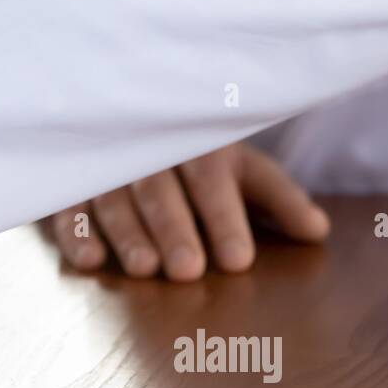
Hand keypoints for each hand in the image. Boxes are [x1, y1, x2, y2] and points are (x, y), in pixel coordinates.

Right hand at [48, 143, 328, 280]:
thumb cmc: (193, 157)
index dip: (223, 217)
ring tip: (144, 269)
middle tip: (188, 270)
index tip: (237, 261)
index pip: (210, 175)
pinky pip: (69, 205)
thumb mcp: (238, 167)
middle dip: (173, 228)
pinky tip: (89, 262)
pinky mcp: (70, 182)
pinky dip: (76, 233)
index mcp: (196, 140)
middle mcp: (148, 148)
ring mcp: (105, 163)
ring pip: (114, 196)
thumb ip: (276, 198)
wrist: (122, 117)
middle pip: (160, 188)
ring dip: (128, 233)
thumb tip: (318, 232)